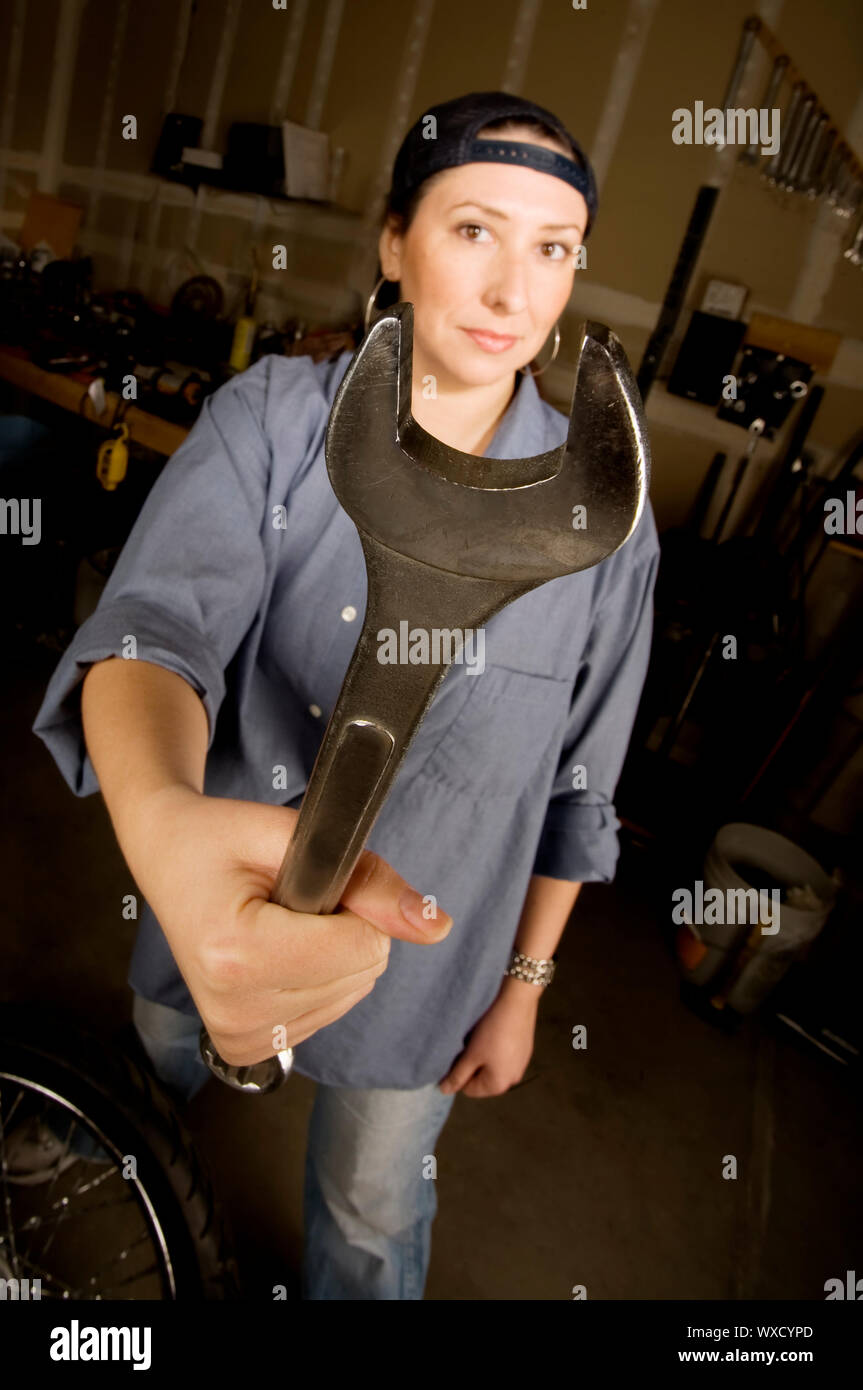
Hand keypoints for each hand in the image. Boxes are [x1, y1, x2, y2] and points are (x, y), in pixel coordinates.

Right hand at [120, 785, 453, 1067]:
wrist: (166, 858)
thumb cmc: (220, 839)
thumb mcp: (290, 835)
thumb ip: (368, 880)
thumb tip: (436, 926)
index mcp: (239, 955)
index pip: (362, 947)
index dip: (355, 903)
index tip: (308, 880)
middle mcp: (234, 1009)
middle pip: (362, 974)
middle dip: (343, 928)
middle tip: (288, 899)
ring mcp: (237, 1037)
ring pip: (351, 994)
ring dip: (331, 953)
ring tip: (277, 922)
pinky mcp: (243, 1048)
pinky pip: (328, 1012)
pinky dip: (317, 977)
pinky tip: (275, 951)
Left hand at [438, 979, 539, 1097]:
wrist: (517, 1001)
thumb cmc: (492, 1030)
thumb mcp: (471, 1055)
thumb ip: (457, 1076)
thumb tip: (444, 1091)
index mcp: (499, 1085)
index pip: (469, 1090)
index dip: (459, 1074)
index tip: (456, 1055)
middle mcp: (513, 1079)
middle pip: (482, 1079)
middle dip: (472, 1065)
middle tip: (467, 1045)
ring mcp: (521, 1064)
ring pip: (492, 1066)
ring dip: (483, 1056)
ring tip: (479, 1037)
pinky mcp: (524, 1049)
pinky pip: (503, 1055)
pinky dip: (495, 1048)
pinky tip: (492, 1032)